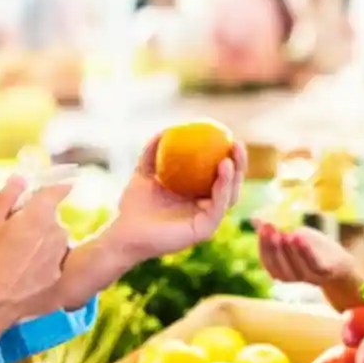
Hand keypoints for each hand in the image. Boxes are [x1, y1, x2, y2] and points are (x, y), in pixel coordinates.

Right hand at [0, 177, 72, 351]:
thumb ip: (7, 197)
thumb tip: (20, 178)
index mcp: (40, 215)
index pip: (58, 191)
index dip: (59, 187)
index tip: (64, 185)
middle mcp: (58, 232)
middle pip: (53, 220)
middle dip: (40, 224)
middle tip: (18, 238)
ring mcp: (62, 255)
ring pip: (57, 243)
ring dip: (45, 246)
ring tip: (22, 260)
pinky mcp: (62, 276)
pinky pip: (57, 264)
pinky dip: (48, 266)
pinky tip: (30, 276)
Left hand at [101, 136, 246, 263]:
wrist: (124, 233)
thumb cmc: (133, 206)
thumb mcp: (144, 172)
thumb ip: (153, 152)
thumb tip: (166, 130)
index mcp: (197, 196)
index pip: (219, 175)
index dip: (227, 156)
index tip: (226, 135)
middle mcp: (206, 208)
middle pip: (232, 185)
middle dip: (240, 164)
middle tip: (236, 143)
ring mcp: (207, 221)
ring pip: (230, 196)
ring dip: (235, 175)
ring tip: (231, 156)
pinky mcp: (204, 230)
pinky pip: (218, 206)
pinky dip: (224, 187)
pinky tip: (223, 167)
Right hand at [255, 221, 356, 285]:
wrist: (341, 263)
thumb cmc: (314, 249)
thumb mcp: (294, 237)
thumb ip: (277, 231)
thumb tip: (254, 219)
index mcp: (282, 271)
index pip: (268, 263)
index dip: (263, 246)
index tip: (263, 228)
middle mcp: (294, 277)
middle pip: (280, 268)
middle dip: (274, 247)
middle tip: (272, 229)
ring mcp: (311, 278)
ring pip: (296, 269)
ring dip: (290, 251)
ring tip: (286, 233)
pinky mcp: (326, 273)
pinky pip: (314, 265)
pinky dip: (305, 252)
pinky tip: (299, 236)